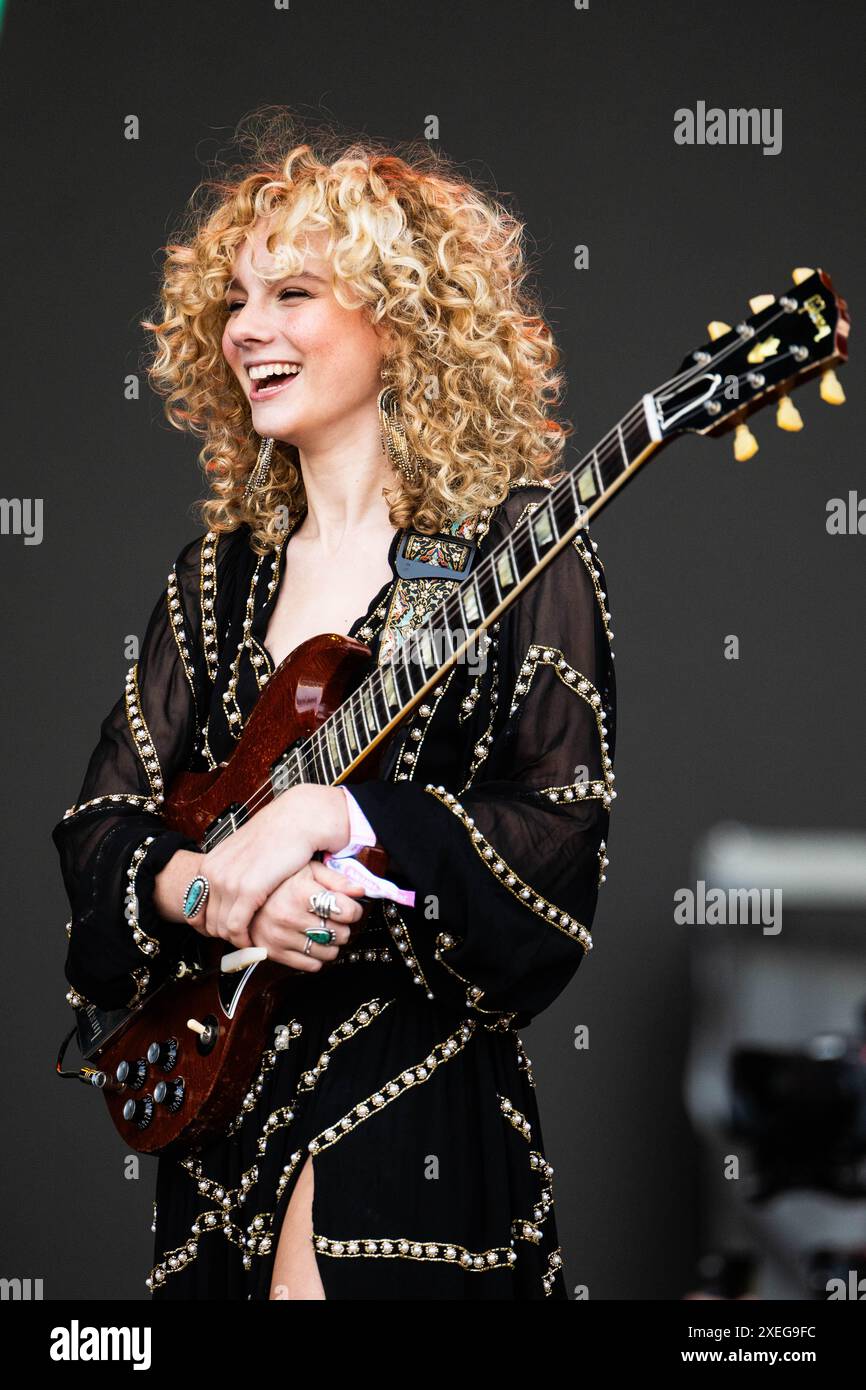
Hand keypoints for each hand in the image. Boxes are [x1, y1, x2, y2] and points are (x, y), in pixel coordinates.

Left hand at [188, 785, 349, 947]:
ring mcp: (228, 882)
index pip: (193, 907)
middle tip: (243, 939)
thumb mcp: (245, 853)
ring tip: (253, 940)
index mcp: (210, 864)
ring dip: (237, 939)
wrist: (297, 820)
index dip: (206, 926)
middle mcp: (213, 873)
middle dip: (225, 935)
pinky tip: (257, 940)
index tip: (223, 932)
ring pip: (221, 928)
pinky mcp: (247, 890)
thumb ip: (233, 871)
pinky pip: (236, 927)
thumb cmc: (279, 835)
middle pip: (208, 921)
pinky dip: (245, 939)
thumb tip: (231, 891)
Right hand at [247, 860, 366, 970]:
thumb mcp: (308, 870)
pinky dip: (317, 957)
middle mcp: (289, 916)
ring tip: (324, 931)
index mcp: (299, 892)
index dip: (354, 910)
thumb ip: (336, 879)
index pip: (346, 911)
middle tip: (335, 920)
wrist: (243, 895)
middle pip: (340, 933)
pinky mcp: (273, 952)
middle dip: (343, 927)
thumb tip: (360, 891)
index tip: (350, 908)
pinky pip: (310, 966)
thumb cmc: (280, 880)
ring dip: (332, 944)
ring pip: (328, 952)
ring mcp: (280, 937)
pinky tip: (311, 942)